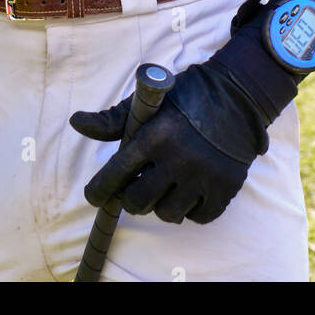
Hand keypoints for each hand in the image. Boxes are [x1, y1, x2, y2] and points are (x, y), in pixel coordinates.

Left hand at [70, 55, 274, 225]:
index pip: (117, 172)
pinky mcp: (225, 189)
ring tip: (166, 185)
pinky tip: (189, 189)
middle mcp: (179, 158)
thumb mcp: (149, 102)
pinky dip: (190, 209)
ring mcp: (204, 176)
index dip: (99, 189)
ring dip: (161, 204)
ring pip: (167, 214)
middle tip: (136, 187)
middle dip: (131, 197)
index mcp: (156, 135)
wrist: (237, 96)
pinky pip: (197, 218)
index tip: (93, 196)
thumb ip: (112, 120)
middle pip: (139, 201)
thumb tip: (76, 123)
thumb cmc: (186, 98)